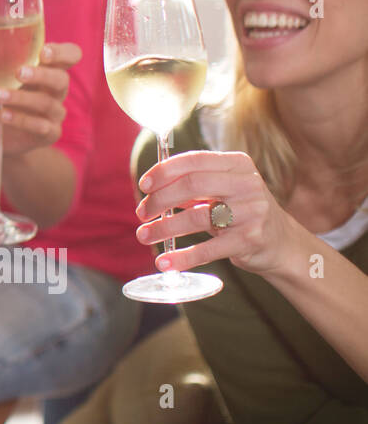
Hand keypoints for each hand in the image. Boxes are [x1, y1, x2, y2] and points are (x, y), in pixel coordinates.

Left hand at [0, 37, 79, 155]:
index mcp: (46, 67)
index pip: (70, 54)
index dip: (62, 52)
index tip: (43, 51)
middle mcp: (55, 89)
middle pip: (61, 79)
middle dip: (41, 75)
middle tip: (18, 73)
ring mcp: (54, 112)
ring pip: (47, 104)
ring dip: (21, 99)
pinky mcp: (49, 133)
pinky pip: (41, 127)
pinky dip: (20, 120)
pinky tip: (2, 116)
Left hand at [134, 150, 303, 276]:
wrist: (282, 243)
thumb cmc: (241, 211)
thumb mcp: (223, 190)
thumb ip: (193, 185)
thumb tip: (151, 189)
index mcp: (238, 164)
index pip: (194, 161)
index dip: (164, 171)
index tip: (143, 185)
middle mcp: (247, 184)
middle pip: (191, 185)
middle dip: (159, 199)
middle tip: (141, 213)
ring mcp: (251, 213)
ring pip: (196, 217)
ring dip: (163, 228)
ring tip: (144, 235)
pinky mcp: (249, 241)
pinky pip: (208, 249)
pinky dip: (183, 257)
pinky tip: (165, 262)